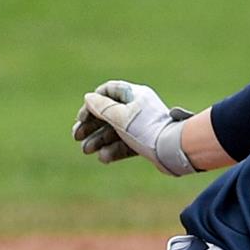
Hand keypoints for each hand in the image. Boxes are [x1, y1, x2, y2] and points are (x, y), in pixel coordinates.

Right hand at [73, 81, 196, 175]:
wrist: (173, 149)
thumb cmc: (146, 129)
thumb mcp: (119, 117)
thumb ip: (101, 107)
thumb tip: (88, 98)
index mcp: (134, 95)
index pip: (108, 91)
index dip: (92, 103)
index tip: (82, 117)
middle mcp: (138, 108)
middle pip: (109, 113)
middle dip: (91, 125)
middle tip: (76, 136)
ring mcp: (142, 125)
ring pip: (115, 130)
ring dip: (98, 140)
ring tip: (86, 150)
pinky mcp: (146, 142)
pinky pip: (126, 144)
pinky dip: (113, 150)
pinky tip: (103, 158)